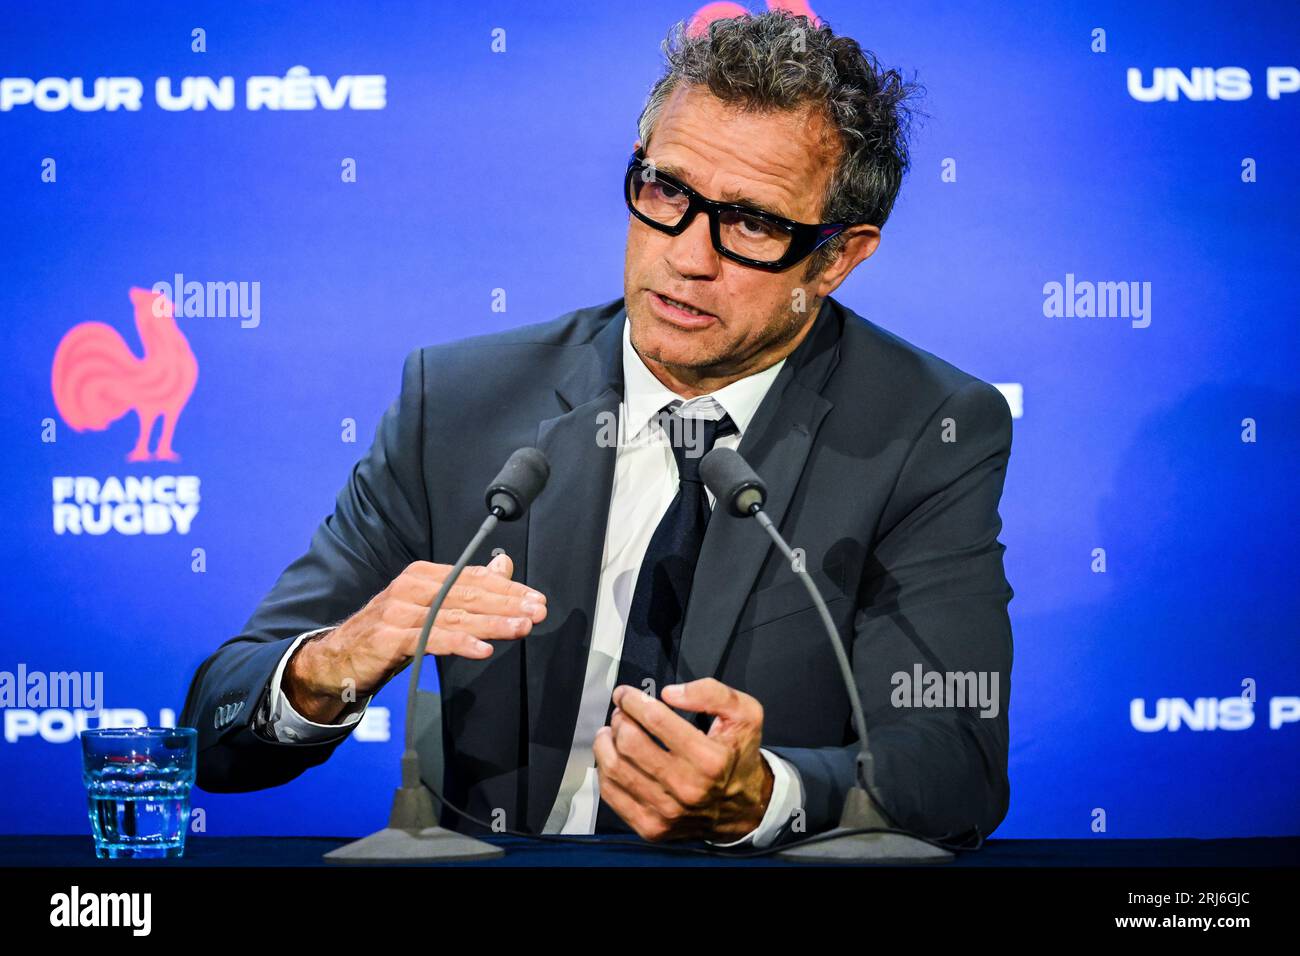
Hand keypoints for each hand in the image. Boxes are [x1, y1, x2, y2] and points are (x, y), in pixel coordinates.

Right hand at [284, 552, 545, 721]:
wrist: (339, 658)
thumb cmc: (390, 631)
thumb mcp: (431, 605)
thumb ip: (467, 586)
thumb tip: (503, 565)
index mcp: (423, 575)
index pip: (473, 579)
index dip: (508, 589)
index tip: (536, 599)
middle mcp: (411, 588)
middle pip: (468, 595)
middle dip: (507, 604)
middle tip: (538, 612)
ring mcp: (399, 611)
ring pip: (455, 617)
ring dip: (492, 623)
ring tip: (521, 627)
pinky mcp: (390, 638)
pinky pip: (431, 640)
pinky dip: (459, 643)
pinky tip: (483, 648)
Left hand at [594, 678, 773, 842]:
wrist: (743, 808)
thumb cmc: (738, 756)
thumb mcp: (744, 714)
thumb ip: (712, 693)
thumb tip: (669, 694)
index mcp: (710, 759)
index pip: (655, 719)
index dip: (632, 700)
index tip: (624, 694)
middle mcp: (688, 788)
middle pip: (630, 742)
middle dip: (619, 719)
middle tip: (621, 713)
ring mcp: (667, 812)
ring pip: (615, 768)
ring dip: (605, 742)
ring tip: (611, 732)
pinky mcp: (651, 827)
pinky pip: (611, 794)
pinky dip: (604, 770)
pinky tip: (612, 757)